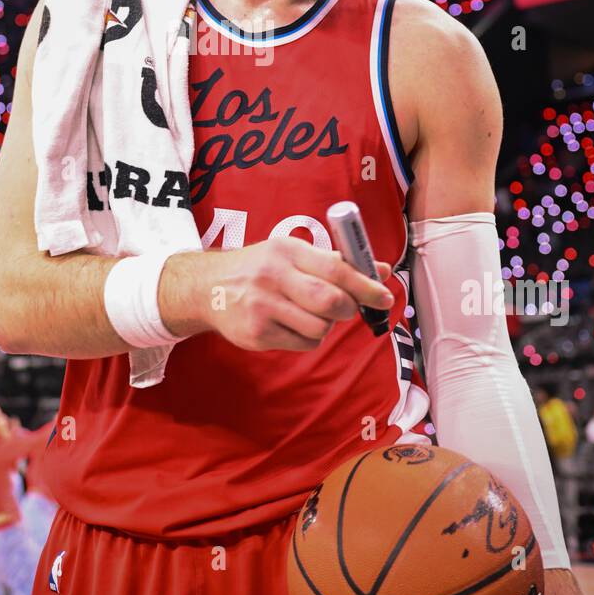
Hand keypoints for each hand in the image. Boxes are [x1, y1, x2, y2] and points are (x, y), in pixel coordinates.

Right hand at [191, 235, 393, 352]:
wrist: (208, 288)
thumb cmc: (260, 269)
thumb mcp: (290, 254)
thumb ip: (335, 262)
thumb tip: (382, 270)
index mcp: (287, 251)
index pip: (336, 268)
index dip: (366, 285)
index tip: (385, 297)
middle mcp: (273, 277)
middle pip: (330, 301)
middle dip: (348, 309)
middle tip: (347, 308)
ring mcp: (262, 307)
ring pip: (320, 328)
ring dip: (326, 326)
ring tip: (310, 315)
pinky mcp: (257, 334)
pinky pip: (303, 343)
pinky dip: (308, 337)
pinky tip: (292, 325)